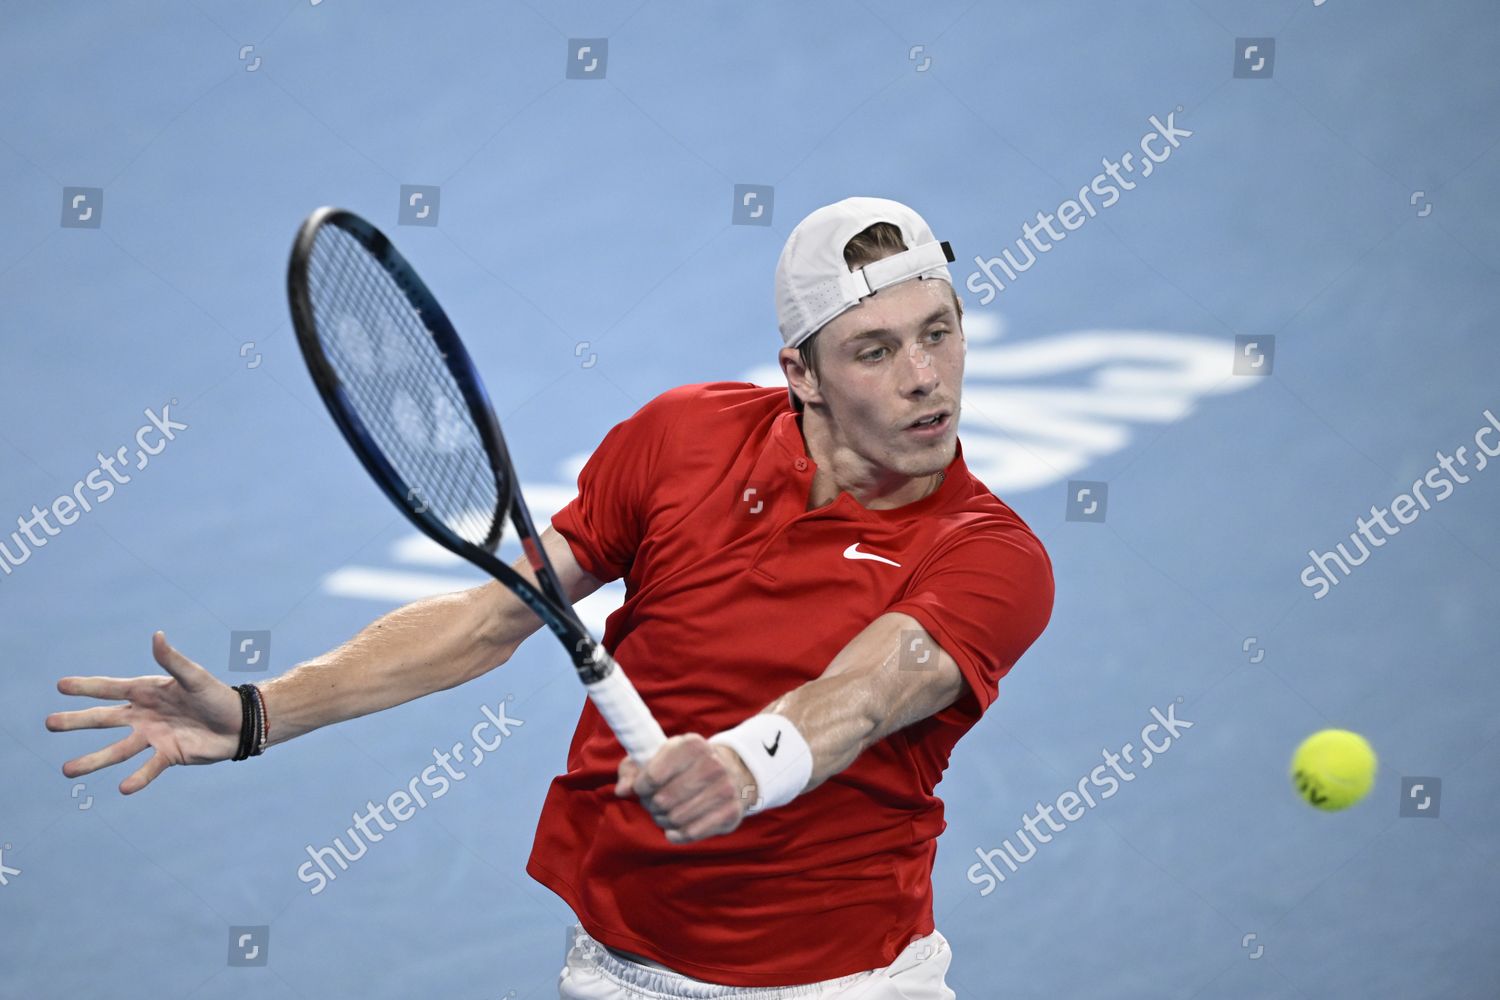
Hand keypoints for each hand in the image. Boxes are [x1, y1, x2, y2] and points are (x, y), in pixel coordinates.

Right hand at [45, 631, 243, 793]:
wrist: (240, 722)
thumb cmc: (217, 695)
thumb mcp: (194, 677)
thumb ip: (173, 660)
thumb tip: (157, 636)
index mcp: (147, 692)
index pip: (110, 688)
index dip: (86, 686)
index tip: (60, 685)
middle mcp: (144, 715)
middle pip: (104, 719)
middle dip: (76, 722)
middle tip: (49, 723)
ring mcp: (153, 737)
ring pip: (117, 750)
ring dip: (94, 760)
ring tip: (68, 770)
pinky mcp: (167, 755)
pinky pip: (148, 768)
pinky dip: (138, 778)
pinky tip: (123, 788)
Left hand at [615, 734, 758, 843]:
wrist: (731, 772)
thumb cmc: (684, 765)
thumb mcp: (658, 757)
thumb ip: (632, 771)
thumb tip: (622, 790)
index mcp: (692, 745)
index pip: (652, 776)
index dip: (640, 787)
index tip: (641, 788)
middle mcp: (712, 764)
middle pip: (663, 800)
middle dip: (651, 805)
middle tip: (654, 803)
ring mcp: (725, 789)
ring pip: (676, 818)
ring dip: (663, 820)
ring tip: (665, 813)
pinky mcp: (731, 812)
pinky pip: (691, 833)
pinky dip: (677, 834)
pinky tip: (675, 828)